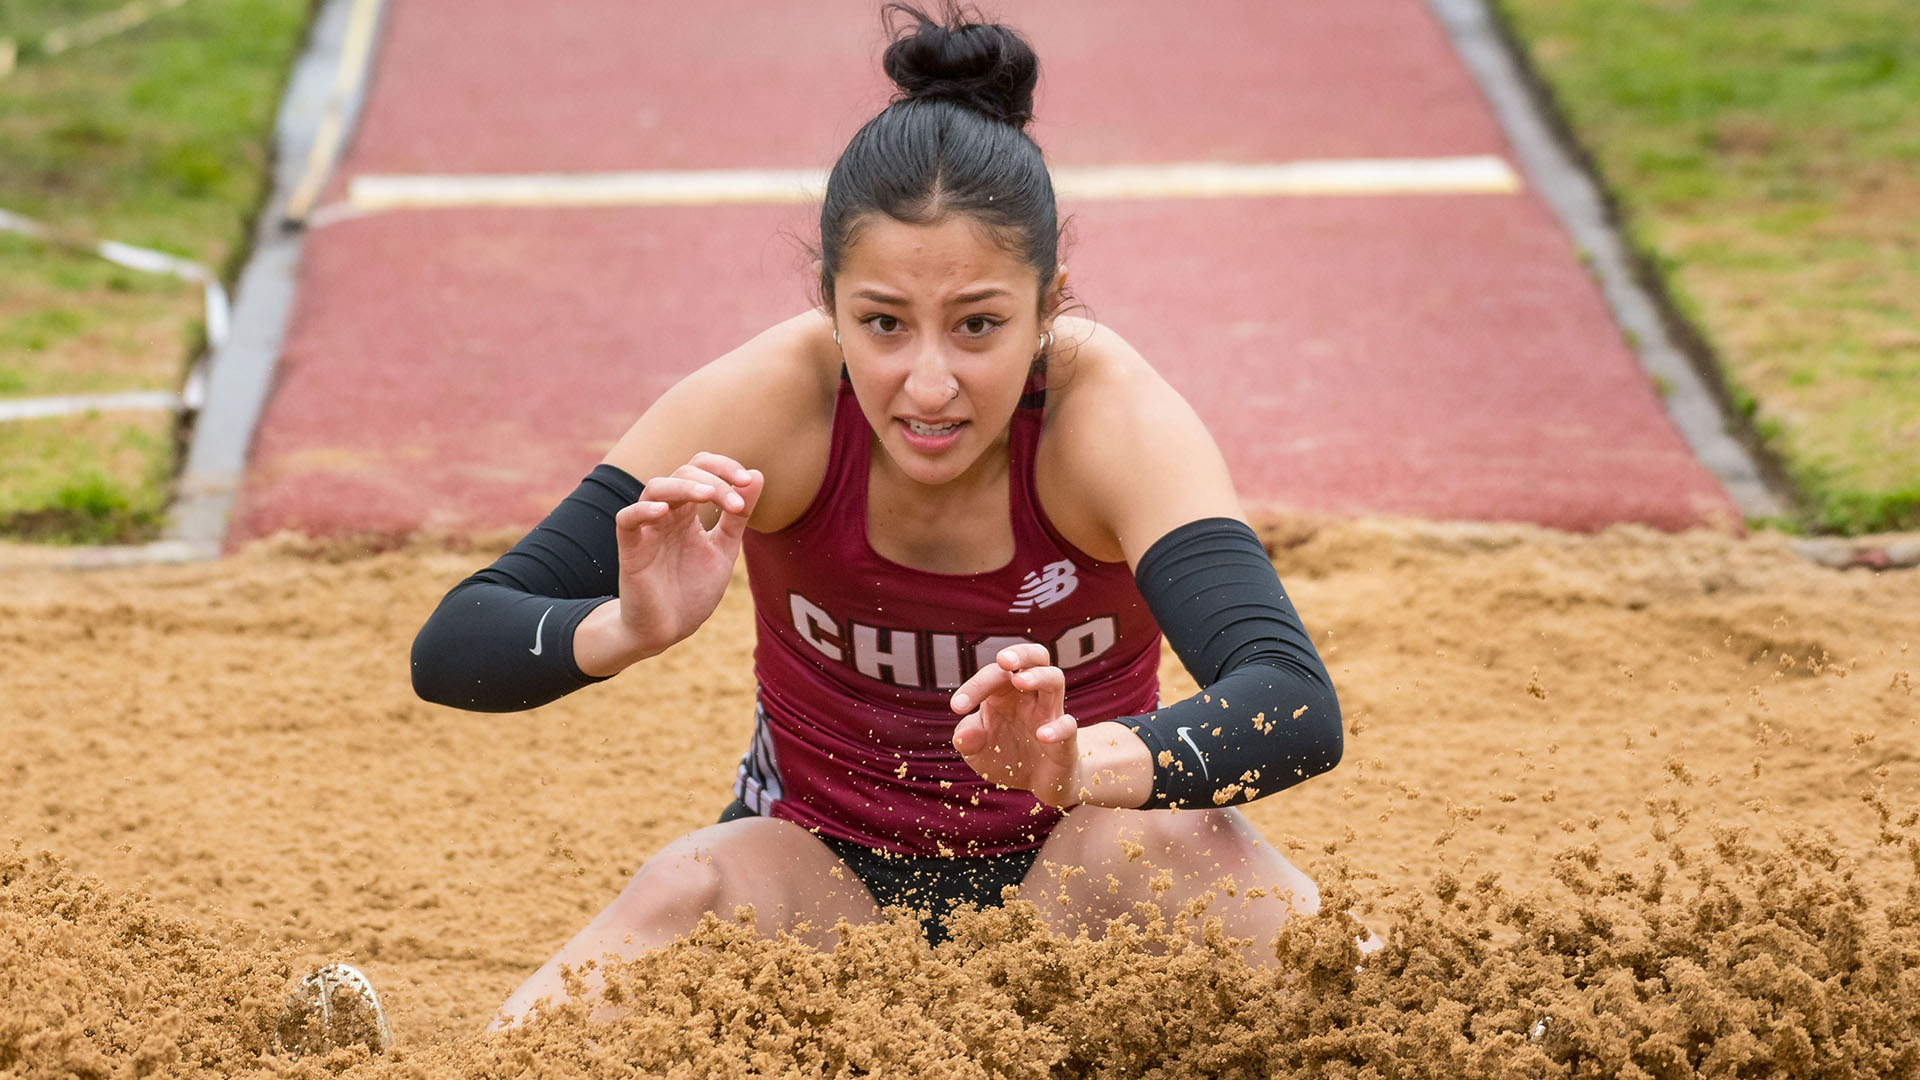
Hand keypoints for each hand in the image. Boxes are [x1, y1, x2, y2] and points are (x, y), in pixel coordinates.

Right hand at [598, 452, 762, 667]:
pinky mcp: (630, 550)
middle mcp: (667, 514)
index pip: (701, 469)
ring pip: (656, 488)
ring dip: (685, 487)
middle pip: (683, 473)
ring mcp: (648, 530)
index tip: (748, 482)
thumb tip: (758, 474)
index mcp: (688, 511)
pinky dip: (642, 510)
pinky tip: (663, 511)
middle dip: (714, 481)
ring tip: (709, 497)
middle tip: (737, 504)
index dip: (724, 468)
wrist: (669, 629)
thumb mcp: (724, 549)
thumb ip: (737, 515)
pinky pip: (627, 519)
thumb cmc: (692, 589)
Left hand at [950, 642, 1083, 807]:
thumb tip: (962, 737)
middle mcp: (1031, 697)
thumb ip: (968, 740)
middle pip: (1037, 657)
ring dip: (1039, 676)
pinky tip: (1041, 735)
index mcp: (1006, 692)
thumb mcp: (978, 751)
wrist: (1036, 785)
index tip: (956, 707)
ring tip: (1020, 680)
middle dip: (1021, 653)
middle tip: (1003, 659)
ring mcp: (1051, 715)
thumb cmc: (1006, 756)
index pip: (995, 674)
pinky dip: (1057, 728)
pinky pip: (1068, 725)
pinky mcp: (1066, 740)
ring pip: (1055, 680)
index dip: (975, 686)